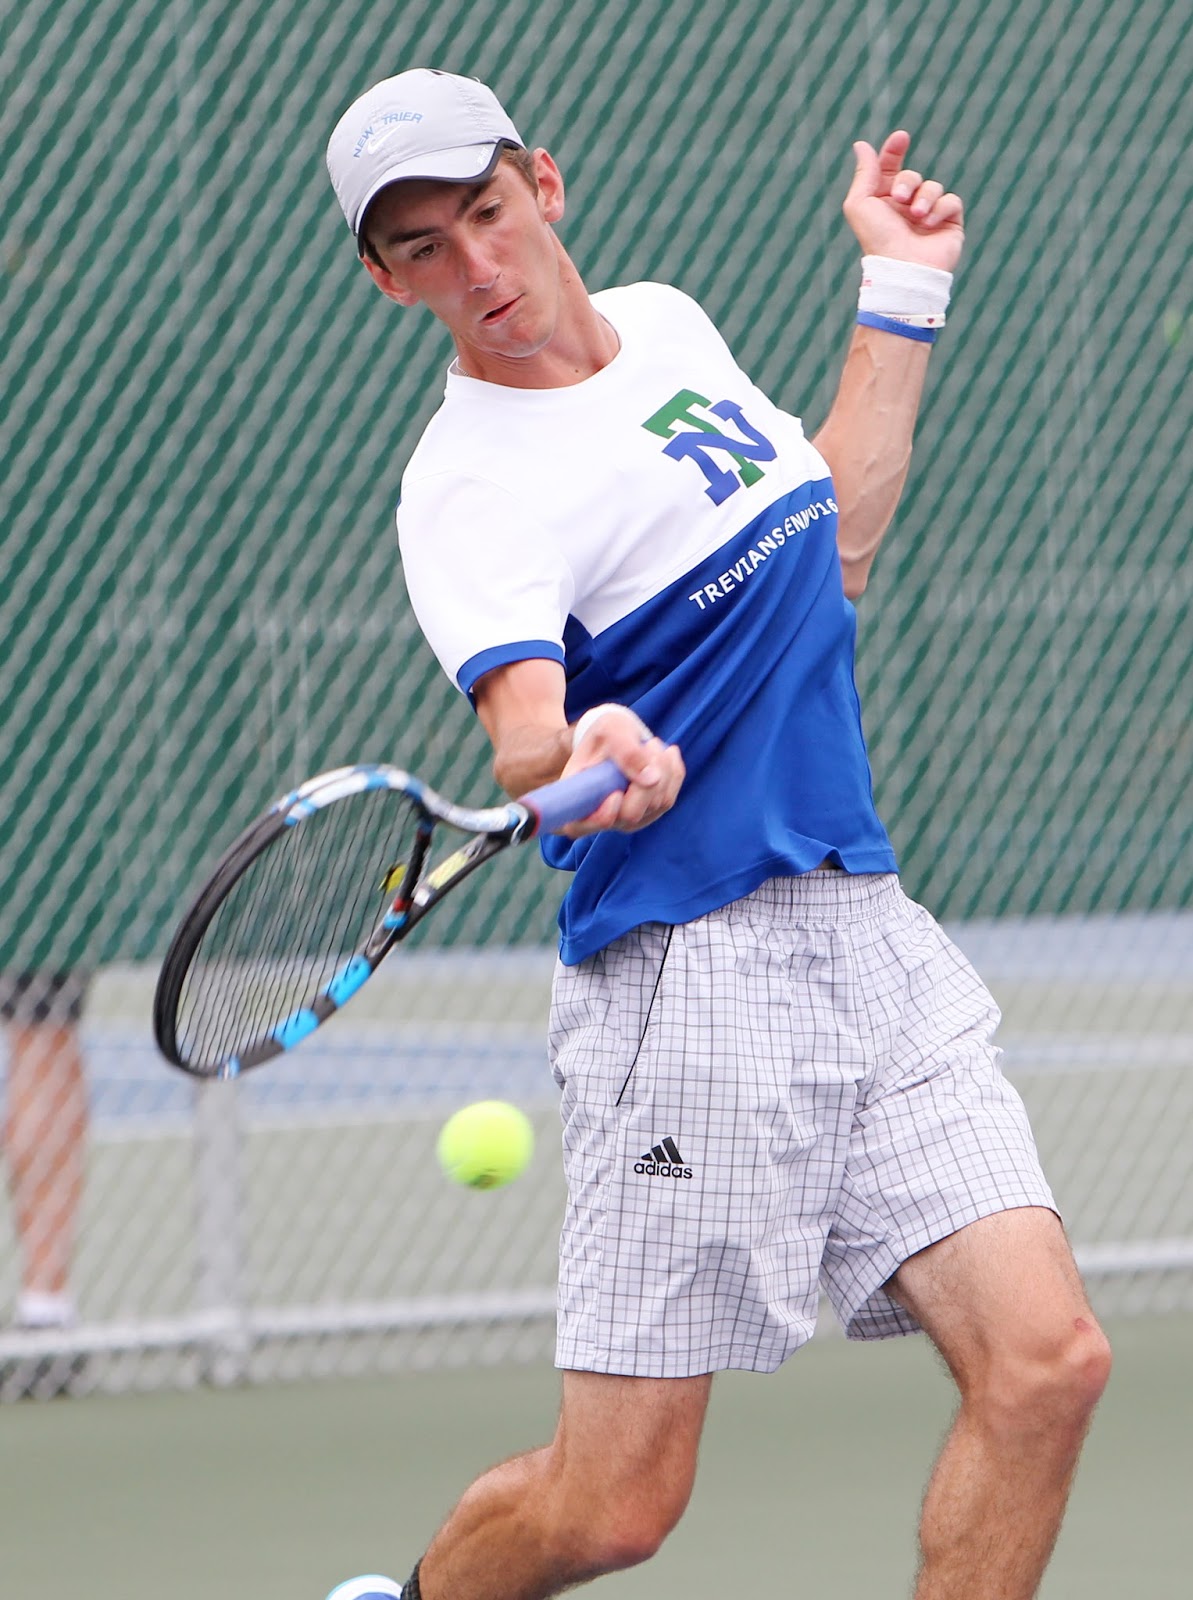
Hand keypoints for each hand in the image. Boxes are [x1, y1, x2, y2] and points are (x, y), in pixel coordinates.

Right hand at [559, 707, 684, 837]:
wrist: (618, 737)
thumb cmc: (606, 733)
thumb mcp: (610, 730)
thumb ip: (626, 751)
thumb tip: (651, 779)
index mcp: (577, 798)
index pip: (580, 826)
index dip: (601, 817)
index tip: (616, 794)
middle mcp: (600, 816)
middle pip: (630, 815)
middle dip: (646, 781)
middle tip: (649, 744)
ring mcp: (625, 819)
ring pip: (656, 805)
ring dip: (663, 769)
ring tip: (652, 743)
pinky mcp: (649, 813)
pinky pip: (669, 798)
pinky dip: (673, 773)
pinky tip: (667, 754)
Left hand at [843, 131, 964, 272]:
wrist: (903, 267)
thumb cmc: (877, 239)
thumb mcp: (860, 204)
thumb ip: (864, 172)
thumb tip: (861, 144)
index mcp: (883, 203)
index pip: (889, 169)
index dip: (894, 151)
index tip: (901, 137)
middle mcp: (905, 209)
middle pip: (911, 176)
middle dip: (906, 181)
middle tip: (899, 198)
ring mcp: (928, 216)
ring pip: (933, 186)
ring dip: (924, 197)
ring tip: (917, 216)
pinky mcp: (949, 224)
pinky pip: (951, 201)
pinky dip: (941, 208)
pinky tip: (930, 223)